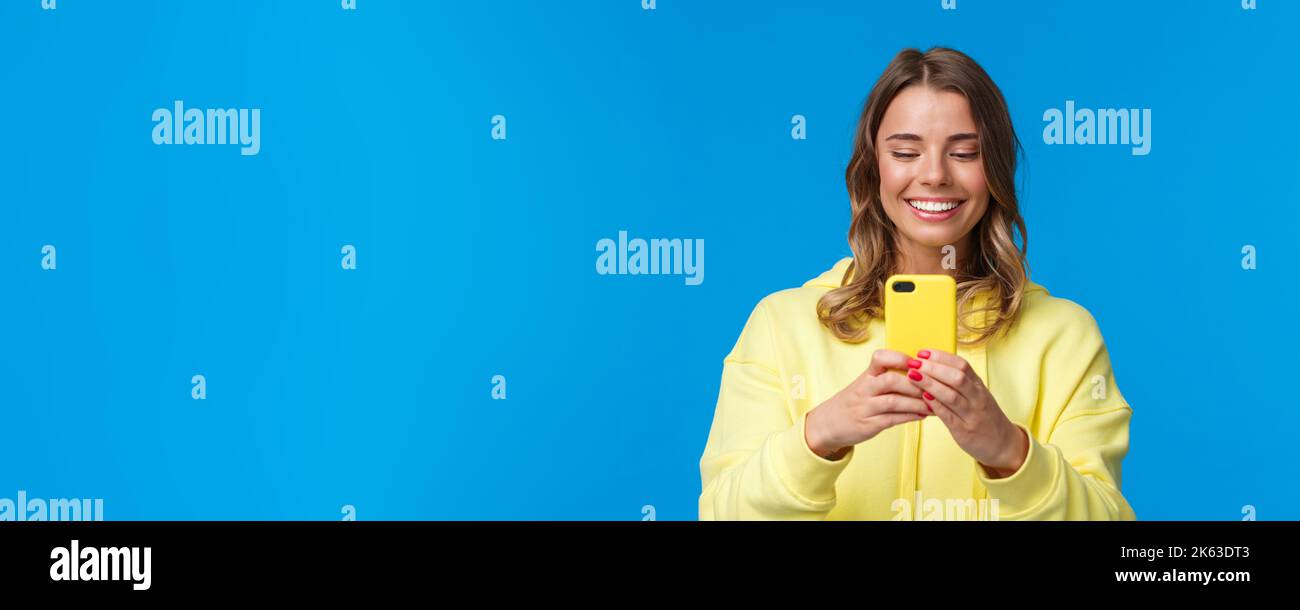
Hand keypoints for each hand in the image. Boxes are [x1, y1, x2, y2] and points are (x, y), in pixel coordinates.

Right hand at [805, 349, 930, 459]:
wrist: (828, 423)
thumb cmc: (854, 402)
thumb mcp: (864, 384)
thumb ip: (886, 376)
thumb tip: (920, 371)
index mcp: (865, 375)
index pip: (880, 358)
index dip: (900, 358)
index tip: (917, 362)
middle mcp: (864, 389)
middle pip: (891, 380)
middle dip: (915, 384)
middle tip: (934, 387)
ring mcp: (865, 408)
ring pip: (894, 402)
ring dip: (917, 403)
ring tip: (933, 405)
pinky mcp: (868, 425)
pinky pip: (892, 420)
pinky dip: (910, 417)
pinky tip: (923, 415)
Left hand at [903, 349, 1028, 477]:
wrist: (1003, 444)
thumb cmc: (984, 415)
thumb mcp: (976, 394)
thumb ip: (959, 382)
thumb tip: (930, 365)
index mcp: (979, 385)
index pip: (961, 365)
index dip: (941, 357)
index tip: (922, 352)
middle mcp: (978, 398)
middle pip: (957, 378)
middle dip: (933, 368)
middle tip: (914, 363)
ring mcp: (972, 415)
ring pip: (952, 396)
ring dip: (930, 384)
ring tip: (912, 376)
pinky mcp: (965, 431)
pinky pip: (949, 416)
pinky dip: (935, 406)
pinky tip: (923, 397)